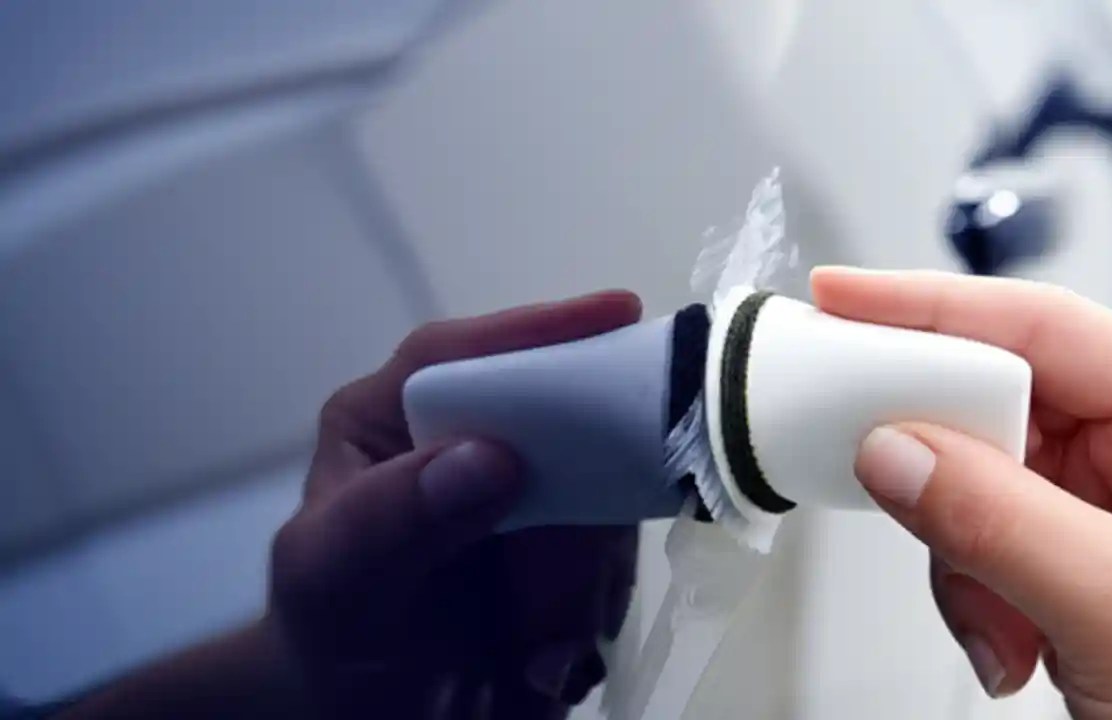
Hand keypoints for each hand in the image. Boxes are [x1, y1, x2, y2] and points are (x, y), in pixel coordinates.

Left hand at [268, 291, 642, 717]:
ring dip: (578, 590)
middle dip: (569, 527)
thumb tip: (493, 455)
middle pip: (558, 427)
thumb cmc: (335, 639)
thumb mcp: (334, 582)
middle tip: (548, 622)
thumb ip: (391, 519)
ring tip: (532, 662)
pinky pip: (616, 559)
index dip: (536, 330)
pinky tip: (547, 663)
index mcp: (391, 419)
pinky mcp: (574, 544)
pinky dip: (592, 616)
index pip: (455, 354)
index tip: (616, 316)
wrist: (372, 719)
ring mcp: (530, 492)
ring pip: (601, 502)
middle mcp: (467, 438)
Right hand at [812, 267, 1111, 718]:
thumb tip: (893, 449)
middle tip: (884, 475)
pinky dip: (976, 587)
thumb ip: (994, 518)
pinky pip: (994, 537)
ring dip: (964, 554)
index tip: (845, 298)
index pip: (1049, 328)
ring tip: (999, 626)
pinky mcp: (1091, 557)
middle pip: (1006, 401)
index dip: (935, 307)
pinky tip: (1011, 640)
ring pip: (987, 479)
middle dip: (947, 467)